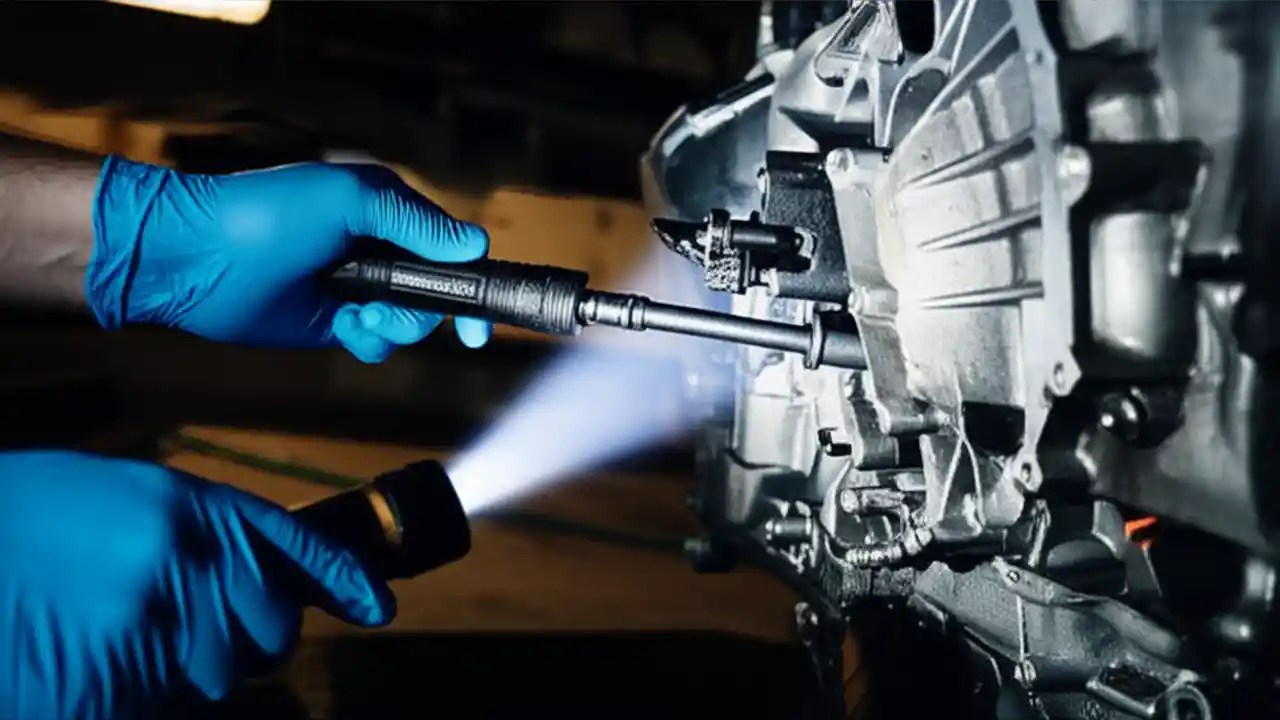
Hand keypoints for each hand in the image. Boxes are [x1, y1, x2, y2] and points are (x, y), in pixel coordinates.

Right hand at [0, 450, 393, 718]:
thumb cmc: (30, 515)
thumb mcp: (129, 496)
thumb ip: (203, 532)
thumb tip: (262, 578)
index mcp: (190, 508)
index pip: (294, 549)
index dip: (342, 578)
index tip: (378, 607)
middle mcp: (184, 564)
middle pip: (269, 630)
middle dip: (248, 638)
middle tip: (194, 627)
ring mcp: (147, 630)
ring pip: (216, 678)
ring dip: (190, 670)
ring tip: (124, 635)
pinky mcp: (106, 688)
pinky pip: (161, 706)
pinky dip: (144, 695)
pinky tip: (102, 662)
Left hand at [87, 158, 491, 361]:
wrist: (196, 257)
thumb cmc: (269, 213)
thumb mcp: (349, 199)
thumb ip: (416, 222)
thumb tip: (476, 244)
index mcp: (387, 212)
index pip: (450, 247)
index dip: (471, 281)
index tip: (480, 321)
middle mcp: (378, 250)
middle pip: (436, 292)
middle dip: (423, 309)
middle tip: (385, 308)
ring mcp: (355, 287)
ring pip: (409, 321)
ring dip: (393, 325)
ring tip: (357, 316)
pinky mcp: (332, 322)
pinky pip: (376, 340)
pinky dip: (370, 340)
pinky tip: (344, 328)